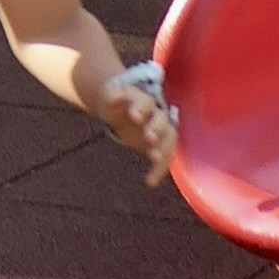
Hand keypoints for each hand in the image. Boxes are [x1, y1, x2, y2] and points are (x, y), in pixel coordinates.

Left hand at [97, 67, 177, 187]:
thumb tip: (113, 97)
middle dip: (156, 128)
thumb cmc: (115, 103)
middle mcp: (156, 115)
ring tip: (154, 158)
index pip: (146, 102)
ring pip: (169, 138)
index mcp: (143, 101)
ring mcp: (160, 131)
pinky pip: (164, 159)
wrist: (121, 110)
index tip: (134, 116)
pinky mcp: (159, 146)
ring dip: (163, 148)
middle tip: (149, 137)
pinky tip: (150, 182)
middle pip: (162, 120)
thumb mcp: (110, 97)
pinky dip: (159, 170)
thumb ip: (112, 96)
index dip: (141, 108)